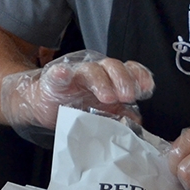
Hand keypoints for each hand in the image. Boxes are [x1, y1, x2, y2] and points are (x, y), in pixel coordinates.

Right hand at [0, 50, 153, 135]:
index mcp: (110, 79)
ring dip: (101, 81)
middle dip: (123, 79)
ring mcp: (75, 75)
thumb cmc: (75, 106)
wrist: (44, 105)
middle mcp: (95, 72)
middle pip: (113, 66)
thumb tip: (137, 123)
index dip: (139, 76)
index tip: (146, 89)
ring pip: (91, 70)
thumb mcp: (103, 112)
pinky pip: (58, 74)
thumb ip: (121, 115)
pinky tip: (63, 75)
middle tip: (127, 96)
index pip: (129, 70)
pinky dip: (61, 74)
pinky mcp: (54, 81)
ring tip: (107, 97)